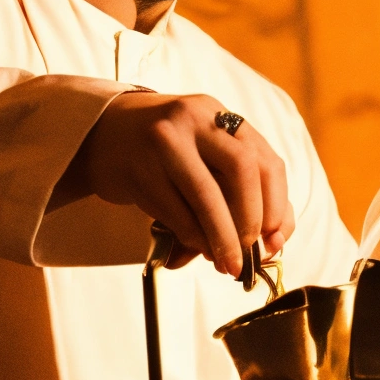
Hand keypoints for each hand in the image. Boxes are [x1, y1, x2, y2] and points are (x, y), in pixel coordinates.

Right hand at [67, 92, 292, 277]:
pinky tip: (199, 250)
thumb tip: (271, 243)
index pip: (265, 160)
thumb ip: (237, 190)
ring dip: (222, 238)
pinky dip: (194, 238)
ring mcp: (165, 140)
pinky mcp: (139, 168)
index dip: (278, 206)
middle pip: (242, 169)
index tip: (275, 239)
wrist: (101, 135)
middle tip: (249, 251)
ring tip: (227, 264)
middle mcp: (195, 119)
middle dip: (251, 219)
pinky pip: (177, 213)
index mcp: (219, 115)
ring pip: (207, 195)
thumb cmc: (163, 153)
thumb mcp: (202, 156)